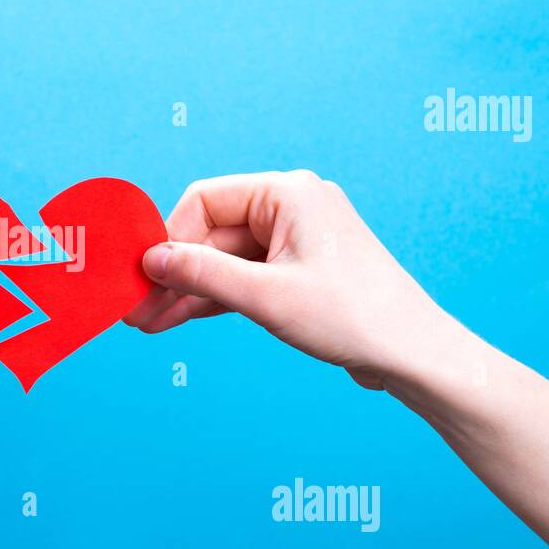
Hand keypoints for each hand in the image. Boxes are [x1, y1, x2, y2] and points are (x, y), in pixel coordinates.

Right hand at [124, 171, 443, 389]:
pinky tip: (177, 318)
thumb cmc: (354, 317)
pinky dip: (213, 297)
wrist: (413, 355)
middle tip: (135, 308)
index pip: (205, 200)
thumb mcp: (265, 296)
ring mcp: (296, 240)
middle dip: (173, 272)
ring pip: (223, 259)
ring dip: (187, 289)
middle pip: (211, 232)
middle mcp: (291, 207)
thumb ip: (202, 274)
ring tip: (148, 322)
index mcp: (287, 193)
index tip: (143, 276)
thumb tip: (151, 260)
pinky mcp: (299, 271)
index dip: (169, 238)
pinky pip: (243, 276)